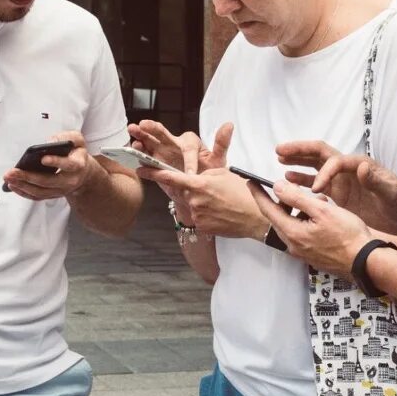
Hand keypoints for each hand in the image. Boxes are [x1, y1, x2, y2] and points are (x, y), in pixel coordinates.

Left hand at [2, 131, 97, 200]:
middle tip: (13, 172)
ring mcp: (60, 190)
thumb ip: (67, 137)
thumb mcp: (77, 140)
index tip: (43, 159)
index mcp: (78, 165)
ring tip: (9, 179)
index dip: (56, 162)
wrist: (82, 171)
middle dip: (29, 177)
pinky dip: (24, 192)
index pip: (69, 165)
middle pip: (49, 181)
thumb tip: (50, 142)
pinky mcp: (52, 194)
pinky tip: (13, 185)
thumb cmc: (75, 152)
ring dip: (23, 186)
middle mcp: (70, 181)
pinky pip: (37, 197)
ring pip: (41, 192)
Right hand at [129, 120, 232, 174]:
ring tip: (133, 133)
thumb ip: (221, 144)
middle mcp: (174, 144)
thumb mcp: (218, 161)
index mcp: (190, 143)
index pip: (188, 148)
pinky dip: (139, 154)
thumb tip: (229, 124)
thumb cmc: (208, 175)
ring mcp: (162, 153)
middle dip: (152, 129)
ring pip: (150, 142)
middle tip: (143, 125)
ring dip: (140, 137)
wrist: (196, 193)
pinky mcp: (154, 163)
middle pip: (162, 133)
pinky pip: (145, 158)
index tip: (190, 173)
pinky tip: (132, 150)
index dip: (188, 160)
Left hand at [137, 124, 261, 236]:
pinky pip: (198, 217)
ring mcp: (197, 215)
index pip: (171, 177)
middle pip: (184, 192)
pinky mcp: (202, 226)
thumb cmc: (242, 192)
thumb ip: (203, 173)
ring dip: (201, 202)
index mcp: (199, 184)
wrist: (255, 217)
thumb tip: (193, 178)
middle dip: (193, 190)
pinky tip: (220, 213)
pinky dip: (206, 213)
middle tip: (212, 193)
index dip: (153, 173)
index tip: (140, 169)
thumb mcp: (223, 173)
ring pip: (191, 205)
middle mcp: (195, 200)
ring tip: (221, 203)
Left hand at [248, 180, 373, 275]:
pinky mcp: (313, 256)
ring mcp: (303, 253)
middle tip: (284, 188)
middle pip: (278, 219)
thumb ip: (297, 197)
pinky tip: (322, 216)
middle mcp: (294, 245)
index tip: (250, 182)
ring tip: (315, 201)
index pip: (268, 210)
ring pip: (292, 226)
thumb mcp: (322, 210)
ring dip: (298, 211)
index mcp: (293, 233)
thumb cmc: (348, 236)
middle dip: (280, 202)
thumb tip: (277, 187)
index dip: (258, 194)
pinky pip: (302, 234)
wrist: (366, 262)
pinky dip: (306, 221)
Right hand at [277, 140, 396, 236]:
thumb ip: (377, 181)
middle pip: (319, 153)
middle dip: (299, 151)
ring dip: (297, 161)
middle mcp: (348, 168)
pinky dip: (303, 179)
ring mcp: (342, 179)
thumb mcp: (391, 193)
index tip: (316, 189)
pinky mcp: (339, 192)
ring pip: (315, 165)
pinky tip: (289, 179)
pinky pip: (316, 181)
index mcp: (359, 164)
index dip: (323, 173)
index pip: (334, 161)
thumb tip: (362, 166)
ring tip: (279, 159)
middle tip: (279, 150)